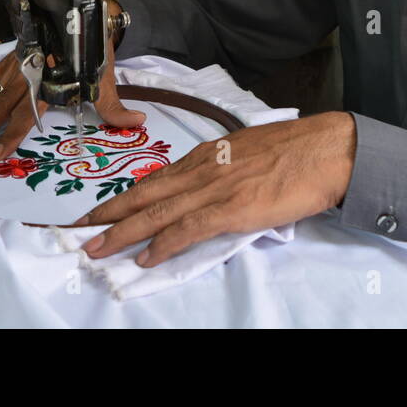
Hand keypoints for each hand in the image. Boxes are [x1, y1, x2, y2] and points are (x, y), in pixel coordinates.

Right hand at [0, 0, 143, 158]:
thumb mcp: (104, 77)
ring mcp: (16, 62)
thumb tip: (137, 123)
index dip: (11, 134)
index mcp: (49, 80)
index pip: (27, 113)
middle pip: (0, 106)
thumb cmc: (94, 47)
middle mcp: (28, 72)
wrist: (86, 10)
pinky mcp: (12, 53)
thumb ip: (114, 105)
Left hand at [76, 112, 356, 265]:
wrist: (327, 149)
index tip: (101, 209)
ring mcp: (214, 189)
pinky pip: (187, 230)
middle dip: (109, 214)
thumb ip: (225, 166)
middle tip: (79, 230)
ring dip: (123, 233)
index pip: (156, 178)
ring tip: (96, 248)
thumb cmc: (297, 149)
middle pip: (145, 194)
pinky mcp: (231, 210)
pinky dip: (162, 244)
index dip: (126, 196)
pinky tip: (145, 256)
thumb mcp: (249, 150)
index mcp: (207, 155)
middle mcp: (202, 169)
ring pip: (157, 213)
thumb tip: (214, 186)